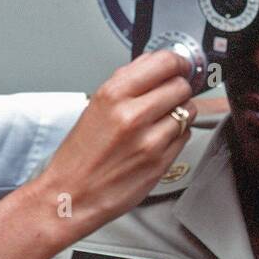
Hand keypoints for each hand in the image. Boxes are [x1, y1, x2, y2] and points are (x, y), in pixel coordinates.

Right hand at [0, 50, 194, 258]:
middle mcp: (133, 114)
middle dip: (178, 87)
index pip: (164, 62)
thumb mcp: (95, 107)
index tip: (179, 65)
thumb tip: (152, 63)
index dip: (178, 62)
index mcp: (113, 94)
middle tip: (170, 93)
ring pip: (188, 110)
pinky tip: (159, 139)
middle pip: (181, 85)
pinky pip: (185, 136)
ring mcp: (150, 140)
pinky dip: (177, 134)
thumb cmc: (79, 155)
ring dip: (181, 111)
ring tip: (162, 119)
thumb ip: (126, 82)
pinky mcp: (162, 162)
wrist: (70, 196)